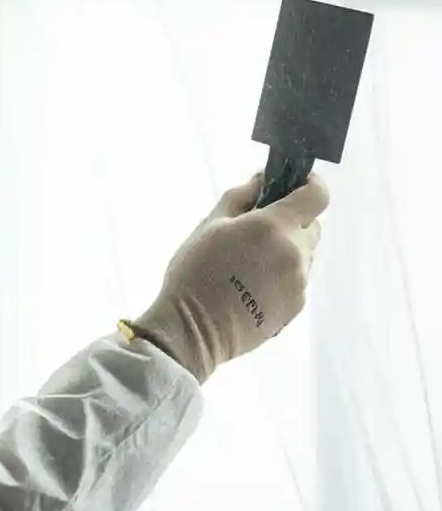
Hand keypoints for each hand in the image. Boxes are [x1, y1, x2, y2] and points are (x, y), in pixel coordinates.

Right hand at [132, 172, 329, 382]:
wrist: (193, 329)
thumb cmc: (194, 272)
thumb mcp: (209, 225)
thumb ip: (240, 198)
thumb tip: (261, 181)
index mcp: (274, 227)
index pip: (317, 195)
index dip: (310, 184)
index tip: (296, 183)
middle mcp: (296, 253)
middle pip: (311, 226)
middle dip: (291, 222)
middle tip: (257, 231)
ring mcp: (299, 283)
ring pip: (302, 255)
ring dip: (284, 252)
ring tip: (248, 266)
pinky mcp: (296, 308)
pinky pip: (295, 281)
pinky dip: (280, 277)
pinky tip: (250, 287)